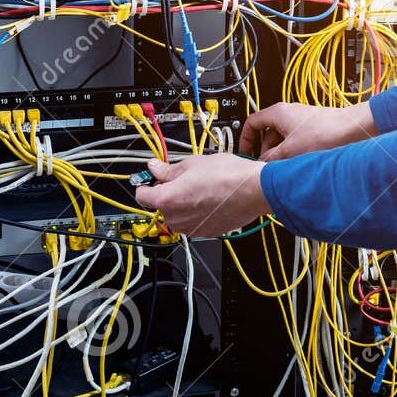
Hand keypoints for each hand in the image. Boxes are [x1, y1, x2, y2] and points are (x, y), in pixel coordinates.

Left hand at [133, 155, 269, 237]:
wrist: (254, 190)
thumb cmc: (227, 176)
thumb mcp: (192, 164)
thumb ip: (168, 169)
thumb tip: (155, 168)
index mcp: (167, 200)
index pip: (142, 195)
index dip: (146, 184)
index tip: (151, 179)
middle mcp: (176, 219)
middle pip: (161, 205)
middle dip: (169, 192)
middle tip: (185, 178)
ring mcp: (192, 228)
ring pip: (178, 214)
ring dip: (183, 203)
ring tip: (201, 187)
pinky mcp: (206, 232)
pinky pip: (193, 221)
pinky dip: (197, 211)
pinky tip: (210, 198)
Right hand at [238, 101, 375, 161]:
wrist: (352, 129)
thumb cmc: (326, 132)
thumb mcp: (290, 151)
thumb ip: (270, 159)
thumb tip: (261, 165)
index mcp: (277, 112)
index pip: (251, 122)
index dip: (245, 139)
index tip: (245, 152)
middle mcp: (288, 113)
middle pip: (266, 132)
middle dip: (264, 150)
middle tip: (265, 165)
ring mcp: (300, 120)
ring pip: (281, 138)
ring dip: (279, 153)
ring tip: (284, 165)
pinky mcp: (311, 128)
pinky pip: (294, 140)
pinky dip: (292, 151)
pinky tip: (297, 163)